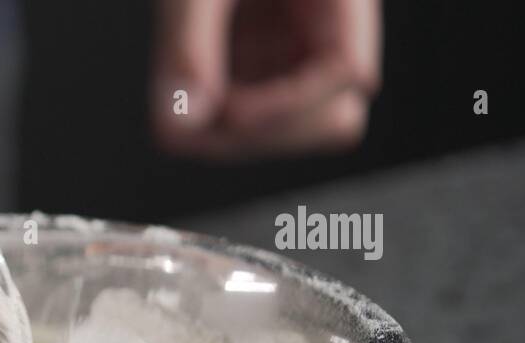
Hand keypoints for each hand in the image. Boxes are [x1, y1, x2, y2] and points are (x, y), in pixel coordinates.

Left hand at [151, 0, 380, 157]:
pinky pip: (265, 118)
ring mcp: (303, 47)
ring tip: (185, 105)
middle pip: (338, 119)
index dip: (288, 105)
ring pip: (306, 128)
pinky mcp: (270, 59)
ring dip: (245, 136)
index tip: (224, 108)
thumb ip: (186, 41)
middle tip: (194, 115)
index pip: (347, 71)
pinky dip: (224, 122)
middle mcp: (332, 24)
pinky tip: (188, 94)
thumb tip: (177, 128)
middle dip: (268, 133)